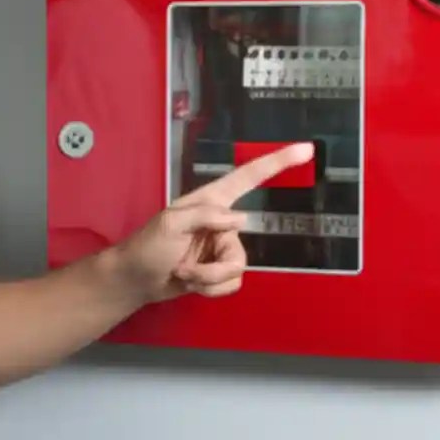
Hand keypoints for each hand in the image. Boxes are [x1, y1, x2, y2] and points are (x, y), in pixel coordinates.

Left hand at [110, 142, 314, 303]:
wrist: (134, 281)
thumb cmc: (146, 246)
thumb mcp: (170, 223)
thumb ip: (206, 216)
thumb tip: (241, 220)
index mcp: (211, 201)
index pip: (248, 177)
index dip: (277, 162)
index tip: (306, 149)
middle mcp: (221, 223)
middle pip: (240, 247)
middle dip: (212, 268)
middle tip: (181, 267)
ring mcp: (221, 248)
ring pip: (237, 270)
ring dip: (208, 280)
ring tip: (182, 274)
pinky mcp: (219, 271)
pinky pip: (231, 284)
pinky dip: (210, 290)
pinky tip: (190, 285)